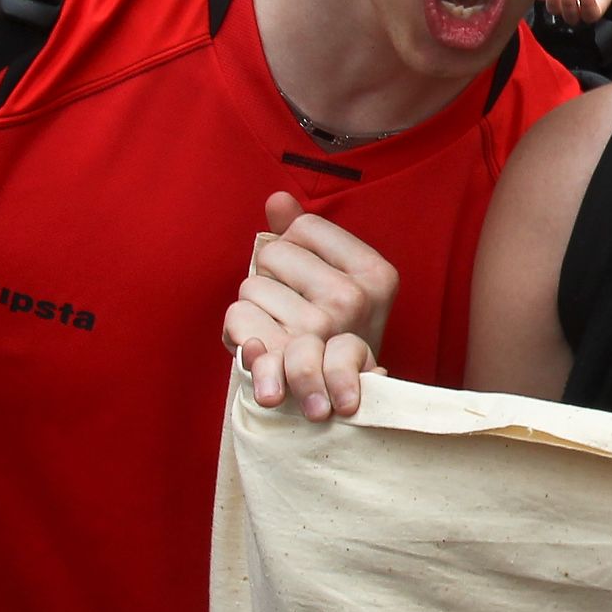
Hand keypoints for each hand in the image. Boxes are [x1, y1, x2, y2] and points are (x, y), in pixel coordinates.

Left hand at [224, 192, 399, 419]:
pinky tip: (256, 355)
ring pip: (248, 289)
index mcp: (374, 272)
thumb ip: (306, 237)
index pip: (302, 227)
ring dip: (254, 314)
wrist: (346, 412)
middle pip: (270, 254)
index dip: (295, 251)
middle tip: (294, 313)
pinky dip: (238, 339)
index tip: (311, 281)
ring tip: (280, 337)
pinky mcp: (284, 360)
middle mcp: (353, 297)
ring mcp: (320, 329)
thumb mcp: (339, 284)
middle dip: (271, 281)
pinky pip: (237, 324)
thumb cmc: (337, 341)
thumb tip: (277, 199)